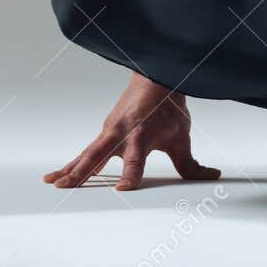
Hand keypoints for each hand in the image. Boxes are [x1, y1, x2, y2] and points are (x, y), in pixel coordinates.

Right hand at [45, 72, 221, 190]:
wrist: (155, 78)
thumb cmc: (168, 108)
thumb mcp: (181, 135)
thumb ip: (191, 163)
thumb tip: (212, 176)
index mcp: (142, 135)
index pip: (136, 160)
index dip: (131, 175)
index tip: (124, 188)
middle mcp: (122, 134)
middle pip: (100, 155)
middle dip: (85, 171)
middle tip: (69, 185)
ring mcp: (110, 132)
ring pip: (87, 154)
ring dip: (70, 168)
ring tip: (53, 183)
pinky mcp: (104, 133)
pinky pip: (86, 151)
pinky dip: (71, 163)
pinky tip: (55, 176)